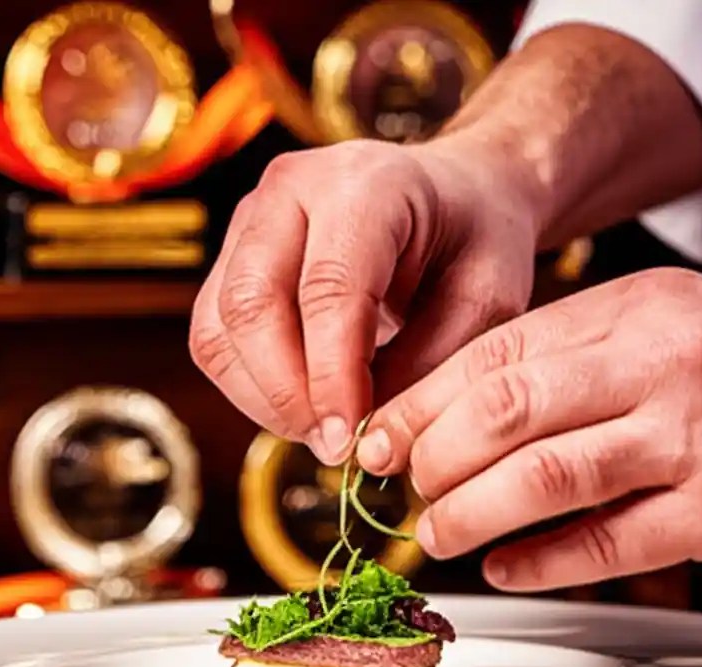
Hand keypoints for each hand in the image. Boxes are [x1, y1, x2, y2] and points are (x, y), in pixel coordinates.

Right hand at [189, 138, 541, 463]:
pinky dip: (249, 387)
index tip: (352, 440)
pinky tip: (303, 405)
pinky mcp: (231, 256)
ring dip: (263, 398)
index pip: (327, 288)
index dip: (333, 376)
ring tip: (324, 430)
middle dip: (287, 394)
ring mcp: (250, 219)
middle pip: (250, 303)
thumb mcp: (487, 299)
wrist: (454, 192)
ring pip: (218, 327)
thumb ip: (431, 365)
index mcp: (365, 184)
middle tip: (336, 446)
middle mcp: (290, 190)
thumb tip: (369, 438)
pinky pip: (214, 336)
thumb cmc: (475, 240)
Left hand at [357, 267, 701, 590]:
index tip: (384, 433)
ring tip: (438, 531)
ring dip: (472, 509)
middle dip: (432, 453)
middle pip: (507, 406)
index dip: (425, 397)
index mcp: (637, 309)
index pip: (499, 349)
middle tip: (402, 485)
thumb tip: (472, 408)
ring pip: (546, 473)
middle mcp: (661, 362)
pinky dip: (541, 559)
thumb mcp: (675, 323)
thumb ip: (581, 356)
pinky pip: (608, 541)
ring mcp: (695, 436)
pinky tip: (507, 566)